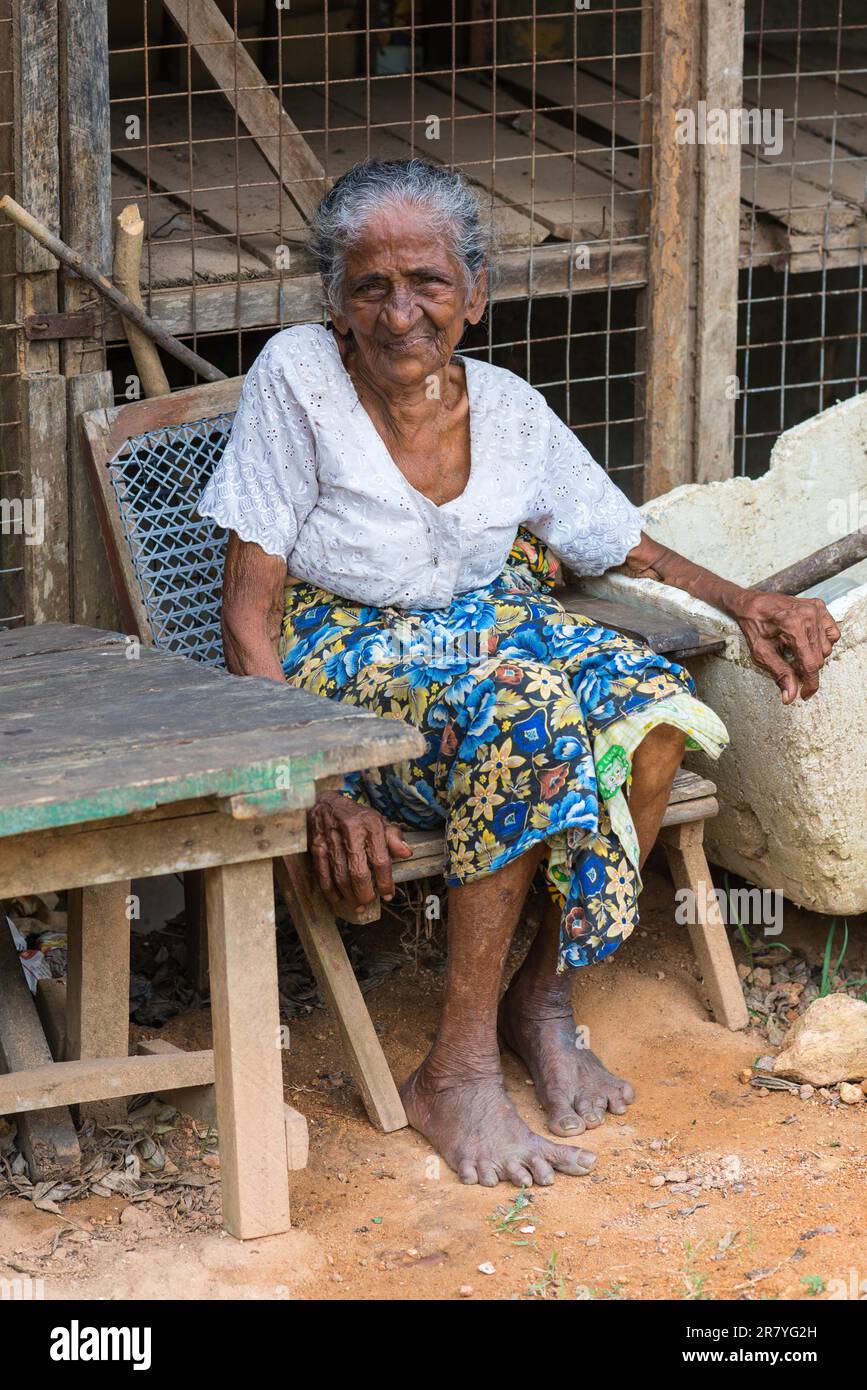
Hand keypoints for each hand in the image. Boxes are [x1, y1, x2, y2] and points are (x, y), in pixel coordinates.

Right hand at [307, 791, 412, 908]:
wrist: (323, 803)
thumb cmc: (355, 816)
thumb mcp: (378, 820)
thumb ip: (393, 837)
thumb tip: (407, 853)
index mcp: (370, 825)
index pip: (380, 859)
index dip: (386, 881)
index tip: (389, 894)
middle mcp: (350, 833)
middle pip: (358, 872)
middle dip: (365, 893)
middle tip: (370, 901)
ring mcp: (331, 841)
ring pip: (340, 876)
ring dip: (349, 896)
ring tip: (357, 906)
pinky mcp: (316, 847)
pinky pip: (323, 874)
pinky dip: (330, 891)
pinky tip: (338, 899)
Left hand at [730, 589, 840, 702]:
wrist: (751, 604)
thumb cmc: (754, 626)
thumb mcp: (762, 653)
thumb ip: (779, 674)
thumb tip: (790, 696)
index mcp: (793, 625)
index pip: (810, 663)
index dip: (809, 684)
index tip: (805, 694)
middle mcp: (809, 615)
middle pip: (819, 658)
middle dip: (806, 668)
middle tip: (790, 665)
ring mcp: (816, 610)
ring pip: (826, 648)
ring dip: (813, 655)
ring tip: (795, 651)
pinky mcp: (820, 607)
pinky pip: (832, 633)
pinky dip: (822, 642)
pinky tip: (807, 642)